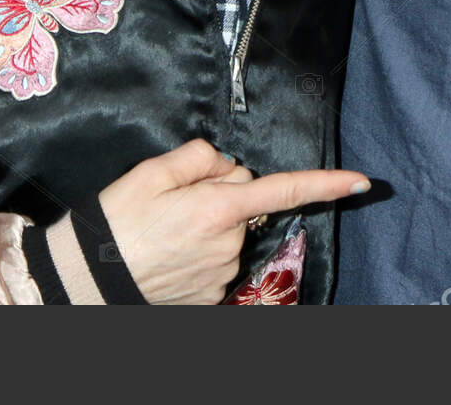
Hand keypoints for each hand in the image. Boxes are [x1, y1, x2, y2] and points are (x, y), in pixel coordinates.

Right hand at [97, 138, 369, 303]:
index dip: (326, 185)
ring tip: (166, 228)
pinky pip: (218, 257)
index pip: (284, 190)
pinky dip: (201, 249)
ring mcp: (222, 273)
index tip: (361, 182)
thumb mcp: (152, 171)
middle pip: (244, 201)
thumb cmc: (117, 221)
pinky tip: (171, 250)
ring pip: (230, 231)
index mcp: (218, 208)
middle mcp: (229, 243)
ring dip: (210, 223)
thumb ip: (199, 157)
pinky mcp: (212, 294)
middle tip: (175, 199)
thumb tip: (227, 164)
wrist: (89, 280)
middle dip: (221, 192)